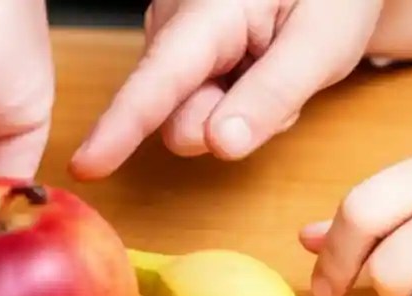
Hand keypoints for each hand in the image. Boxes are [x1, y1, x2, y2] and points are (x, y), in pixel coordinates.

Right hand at [69, 0, 382, 179]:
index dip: (121, 128)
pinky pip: (191, 108)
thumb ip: (273, 94)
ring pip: (186, 118)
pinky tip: (252, 70)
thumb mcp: (324, 42)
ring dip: (233, 113)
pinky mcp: (171, 53)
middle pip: (176, 119)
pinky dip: (228, 103)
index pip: (159, 79)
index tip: (87, 165)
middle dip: (227, 123)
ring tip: (269, 70)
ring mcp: (167, 37)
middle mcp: (171, 19)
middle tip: (280, 86)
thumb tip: (218, 145)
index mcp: (208, 8)